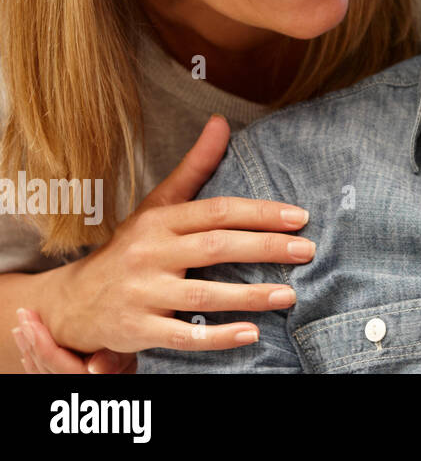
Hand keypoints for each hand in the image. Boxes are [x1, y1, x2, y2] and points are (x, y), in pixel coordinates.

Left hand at [11, 308, 133, 372]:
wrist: (130, 355)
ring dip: (28, 346)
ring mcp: (64, 384)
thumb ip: (112, 360)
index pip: (55, 362)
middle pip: (42, 366)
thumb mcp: (127, 352)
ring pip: (38, 370)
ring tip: (22, 325)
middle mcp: (72, 385)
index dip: (40, 343)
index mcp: (87, 379)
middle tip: (24, 314)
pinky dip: (32, 358)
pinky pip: (40, 373)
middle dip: (30, 339)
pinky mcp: (61, 379)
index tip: (31, 321)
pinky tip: (29, 345)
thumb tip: (95, 368)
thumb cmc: (132, 346)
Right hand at [41, 114, 313, 356]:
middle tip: (307, 250)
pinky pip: (184, 337)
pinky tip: (252, 334)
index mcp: (160, 222)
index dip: (261, 213)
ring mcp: (142, 294)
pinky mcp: (138, 330)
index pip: (217, 211)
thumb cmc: (131, 248)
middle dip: (265, 247)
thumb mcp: (157, 205)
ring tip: (290, 293)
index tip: (300, 217)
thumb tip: (221, 123)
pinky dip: (219, 337)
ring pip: (204, 296)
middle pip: (216, 248)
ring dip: (250, 297)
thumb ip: (194, 167)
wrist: (72, 301)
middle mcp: (150, 255)